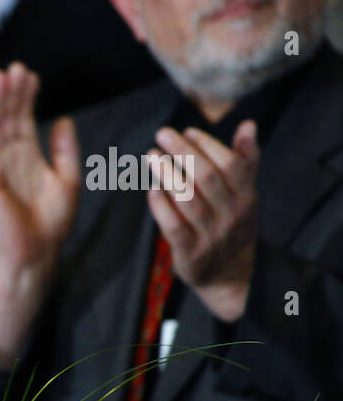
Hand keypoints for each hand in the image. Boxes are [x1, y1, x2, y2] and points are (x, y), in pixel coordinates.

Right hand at [0, 64, 81, 366]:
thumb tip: (64, 119)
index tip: (30, 75)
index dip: (25, 96)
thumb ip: (66, 149)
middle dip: (10, 92)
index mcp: (26, 155)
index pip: (22, 118)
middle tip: (15, 68)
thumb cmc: (52, 222)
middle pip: (5, 117)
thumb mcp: (67, 179)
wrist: (38, 252)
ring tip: (0, 77)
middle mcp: (6, 157)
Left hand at [151, 122, 258, 322]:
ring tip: (152, 155)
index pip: (231, 164)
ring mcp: (211, 236)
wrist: (231, 276)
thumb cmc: (232, 224)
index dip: (208, 145)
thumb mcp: (245, 195)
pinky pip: (173, 226)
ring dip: (167, 173)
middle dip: (183, 152)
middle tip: (162, 133)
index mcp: (247, 198)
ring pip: (187, 199)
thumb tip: (248, 124)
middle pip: (207, 177)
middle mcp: (232, 215)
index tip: (188, 131)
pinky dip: (160, 206)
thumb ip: (245, 161)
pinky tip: (151, 188)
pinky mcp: (190, 253)